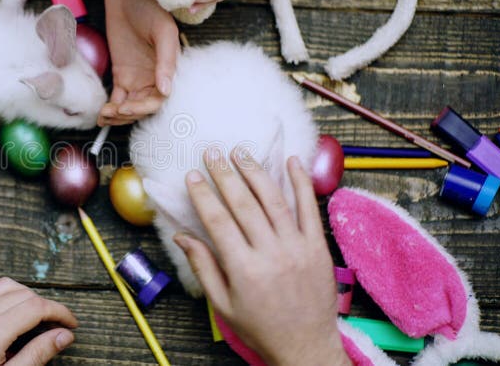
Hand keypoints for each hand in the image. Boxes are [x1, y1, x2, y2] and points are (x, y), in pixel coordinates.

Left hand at [0, 278, 77, 365]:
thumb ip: (37, 354)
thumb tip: (63, 336)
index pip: (36, 307)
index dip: (60, 312)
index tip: (70, 324)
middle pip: (22, 293)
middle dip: (44, 305)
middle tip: (56, 325)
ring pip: (2, 285)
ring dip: (23, 296)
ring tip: (34, 317)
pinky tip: (5, 311)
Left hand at [99, 0, 179, 125]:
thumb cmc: (152, 9)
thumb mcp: (164, 33)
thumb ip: (167, 62)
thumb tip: (165, 90)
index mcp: (168, 71)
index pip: (159, 100)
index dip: (144, 108)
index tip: (128, 108)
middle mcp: (154, 79)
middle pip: (143, 108)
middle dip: (129, 114)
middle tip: (114, 112)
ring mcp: (137, 79)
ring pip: (129, 107)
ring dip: (118, 116)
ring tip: (105, 115)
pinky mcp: (122, 76)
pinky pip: (117, 99)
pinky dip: (111, 109)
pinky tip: (102, 115)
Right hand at [174, 148, 349, 365]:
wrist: (305, 346)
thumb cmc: (260, 327)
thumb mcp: (222, 304)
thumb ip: (203, 266)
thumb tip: (181, 235)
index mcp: (244, 269)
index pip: (218, 221)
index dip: (203, 195)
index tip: (193, 175)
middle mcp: (271, 253)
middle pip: (243, 203)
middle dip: (225, 174)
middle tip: (213, 153)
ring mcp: (298, 247)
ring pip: (273, 200)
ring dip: (255, 172)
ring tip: (241, 152)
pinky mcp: (318, 247)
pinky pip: (310, 208)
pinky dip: (301, 182)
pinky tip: (291, 161)